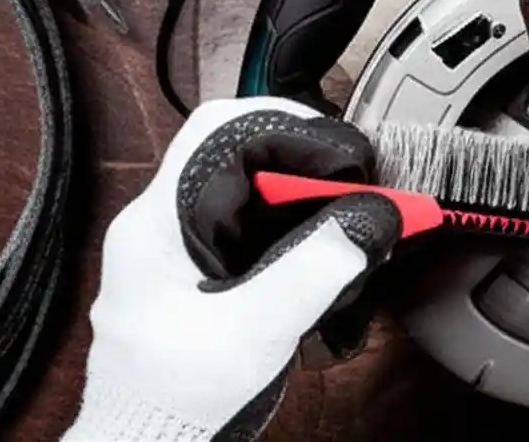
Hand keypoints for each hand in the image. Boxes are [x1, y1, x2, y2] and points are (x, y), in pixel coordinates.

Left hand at [65, 98, 400, 441]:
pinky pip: (259, 226)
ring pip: (257, 191)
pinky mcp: (205, 271)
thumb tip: (369, 219)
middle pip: (247, 155)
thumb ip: (314, 270)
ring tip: (358, 225)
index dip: (294, 131)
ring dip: (312, 201)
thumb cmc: (173, 398)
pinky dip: (302, 230)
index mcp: (159, 222)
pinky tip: (332, 256)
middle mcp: (165, 223)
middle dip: (314, 167)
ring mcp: (184, 247)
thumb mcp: (254, 332)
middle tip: (366, 193)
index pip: (224, 129)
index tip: (349, 159)